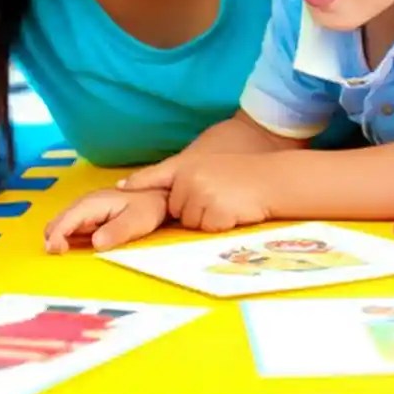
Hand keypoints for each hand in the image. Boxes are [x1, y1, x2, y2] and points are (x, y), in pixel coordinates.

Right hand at [42, 189, 168, 253]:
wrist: (159, 197)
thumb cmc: (149, 207)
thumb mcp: (136, 221)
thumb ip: (116, 231)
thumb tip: (95, 243)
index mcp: (92, 203)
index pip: (65, 220)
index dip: (56, 236)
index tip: (56, 251)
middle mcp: (85, 204)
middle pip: (58, 222)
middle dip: (53, 238)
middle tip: (60, 256)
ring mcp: (87, 210)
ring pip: (62, 225)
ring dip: (59, 239)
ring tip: (64, 255)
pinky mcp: (91, 216)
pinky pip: (72, 228)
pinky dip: (67, 238)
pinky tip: (73, 249)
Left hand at [118, 153, 272, 232]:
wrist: (273, 179)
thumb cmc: (244, 176)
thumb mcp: (211, 167)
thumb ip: (187, 178)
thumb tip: (169, 195)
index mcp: (187, 165)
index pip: (156, 174)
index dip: (138, 183)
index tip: (120, 188)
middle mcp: (189, 178)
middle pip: (175, 209)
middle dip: (192, 210)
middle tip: (217, 198)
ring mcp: (200, 194)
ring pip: (190, 222)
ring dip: (206, 219)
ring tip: (226, 203)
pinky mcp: (212, 211)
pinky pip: (206, 228)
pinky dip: (219, 225)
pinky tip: (233, 212)